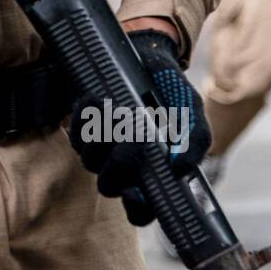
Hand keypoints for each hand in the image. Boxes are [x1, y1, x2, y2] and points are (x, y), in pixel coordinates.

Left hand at [67, 29, 211, 226]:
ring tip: (116, 106)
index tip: (140, 193)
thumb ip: (194, 139)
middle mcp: (124, 167)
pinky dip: (84, 118)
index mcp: (152, 173)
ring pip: (90, 160)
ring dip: (102, 135)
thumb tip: (179, 167)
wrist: (146, 58)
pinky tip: (96, 99)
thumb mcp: (191, 111)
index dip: (138, 209)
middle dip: (120, 164)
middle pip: (110, 186)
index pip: (141, 211)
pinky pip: (76, 134)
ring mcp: (101, 150)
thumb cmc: (170, 91)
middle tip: (134, 135)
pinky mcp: (82, 130)